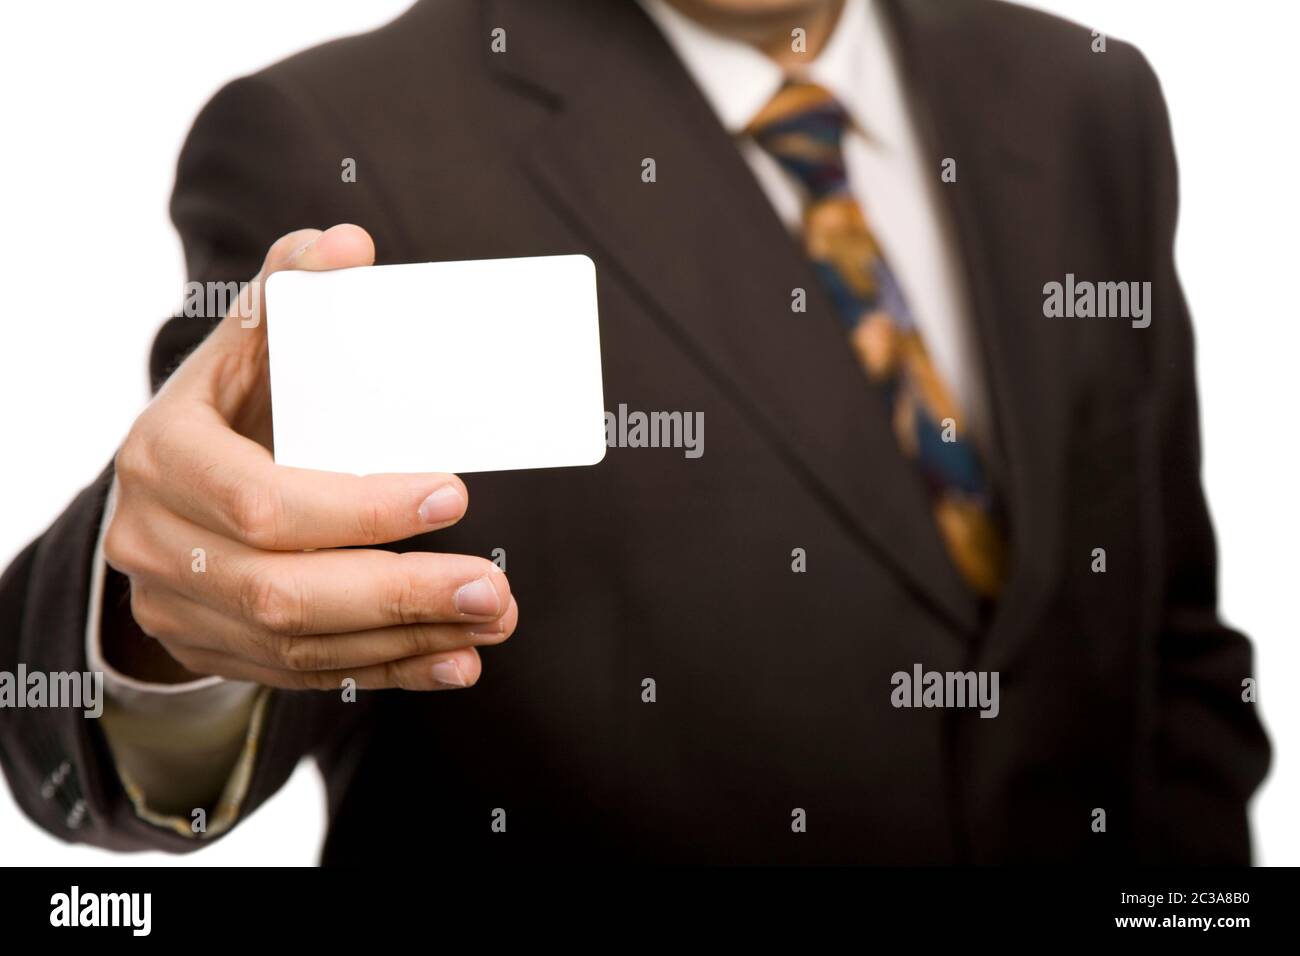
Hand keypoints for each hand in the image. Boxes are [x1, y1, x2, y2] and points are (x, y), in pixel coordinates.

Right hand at [103, 225, 515, 690]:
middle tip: (495, 585)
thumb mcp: (245, 348)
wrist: (169, 490)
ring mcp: (181, 607)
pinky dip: (389, 669)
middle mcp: (158, 542)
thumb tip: (347, 244)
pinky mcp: (215, 648)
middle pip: (283, 590)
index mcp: (164, 456)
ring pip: (301, 643)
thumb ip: (292, 297)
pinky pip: (305, 674)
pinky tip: (457, 660)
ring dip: (411, 635)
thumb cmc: (228, 408)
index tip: (455, 494)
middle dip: (401, 592)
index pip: (263, 500)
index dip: (359, 508)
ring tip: (496, 619)